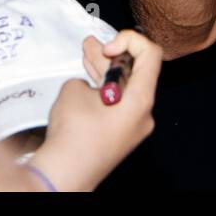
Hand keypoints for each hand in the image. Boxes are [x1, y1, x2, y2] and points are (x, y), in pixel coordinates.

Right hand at [28, 30, 161, 190]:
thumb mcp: (75, 89)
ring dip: (106, 70)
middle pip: (137, 72)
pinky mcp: (119, 134)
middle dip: (113, 54)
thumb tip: (89, 83)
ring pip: (124, 88)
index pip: (150, 54)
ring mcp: (132, 126)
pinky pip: (117, 104)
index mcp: (141, 100)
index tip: (107, 48)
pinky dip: (104, 89)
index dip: (128, 41)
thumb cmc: (74, 137)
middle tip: (95, 44)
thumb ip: (89, 76)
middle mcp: (143, 114)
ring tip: (89, 53)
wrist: (64, 174)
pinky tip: (88, 77)